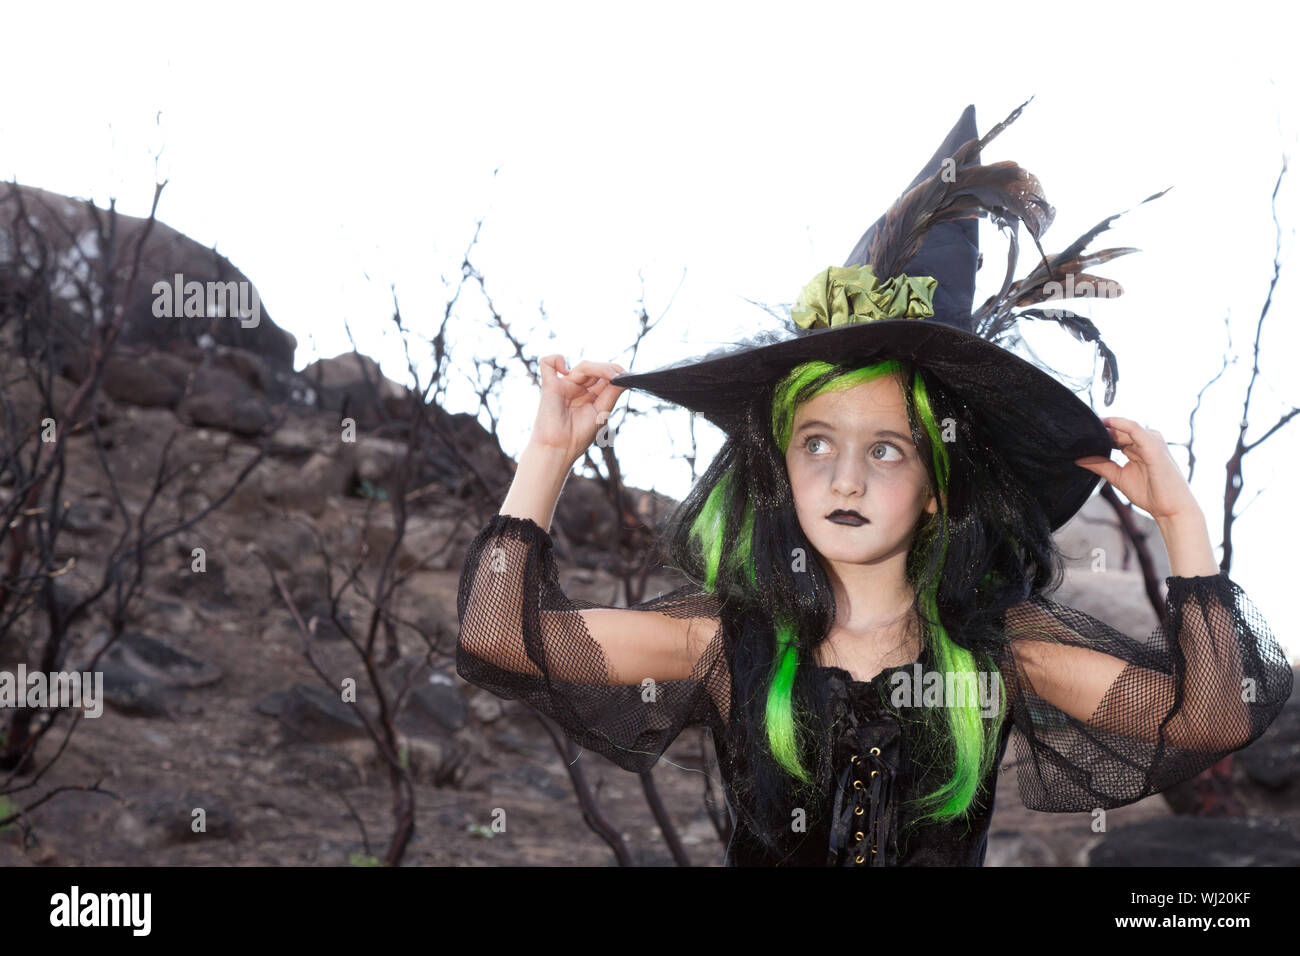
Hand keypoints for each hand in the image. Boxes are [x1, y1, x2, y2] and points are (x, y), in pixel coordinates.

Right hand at [531, 355, 626, 464]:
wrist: (559, 449)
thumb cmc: (578, 436)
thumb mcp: (602, 412)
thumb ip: (611, 393)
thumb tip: (624, 378)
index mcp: (591, 395)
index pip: (605, 376)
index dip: (616, 373)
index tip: (626, 377)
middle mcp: (578, 388)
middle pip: (595, 369)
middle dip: (608, 370)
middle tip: (619, 377)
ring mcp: (564, 385)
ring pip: (582, 366)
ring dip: (597, 367)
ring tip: (609, 375)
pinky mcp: (549, 385)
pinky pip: (547, 363)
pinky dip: (556, 359)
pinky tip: (566, 370)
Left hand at [1074, 416, 1200, 519]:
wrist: (1170, 509)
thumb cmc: (1150, 493)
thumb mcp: (1118, 477)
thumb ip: (1100, 465)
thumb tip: (1078, 459)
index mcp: (1137, 447)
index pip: (1114, 434)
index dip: (1097, 433)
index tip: (1077, 433)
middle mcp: (1144, 441)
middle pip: (1117, 430)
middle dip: (1098, 429)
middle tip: (1076, 428)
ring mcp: (1150, 442)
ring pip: (1125, 427)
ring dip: (1106, 425)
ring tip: (1086, 426)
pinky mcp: (1153, 446)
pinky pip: (1135, 429)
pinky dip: (1121, 424)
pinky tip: (1106, 422)